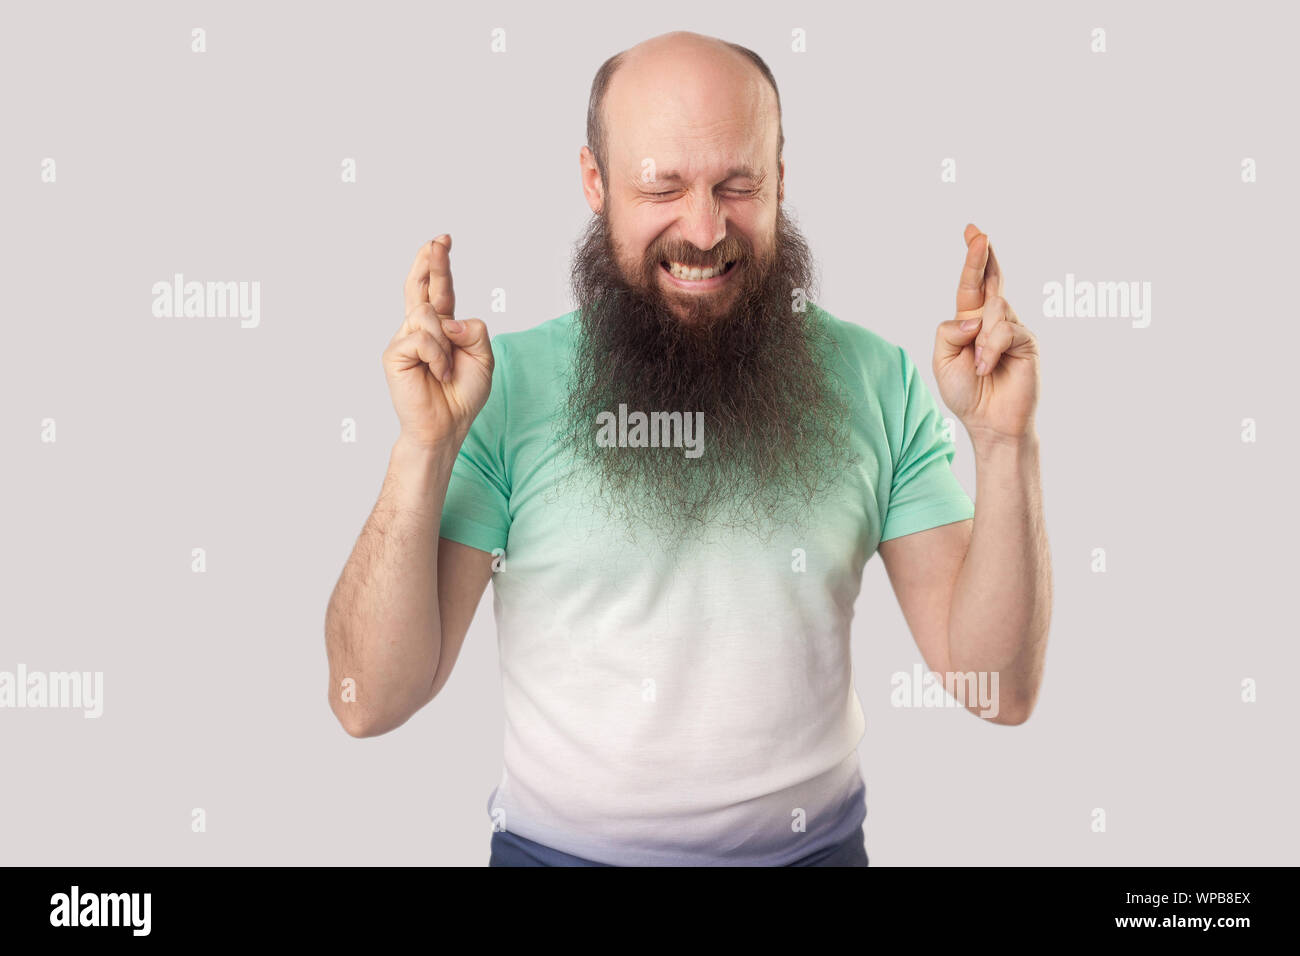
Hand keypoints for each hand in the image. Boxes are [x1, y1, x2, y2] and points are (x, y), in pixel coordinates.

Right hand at [383, 235, 493, 449]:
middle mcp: (421, 328)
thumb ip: (475, 331)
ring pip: (429, 314)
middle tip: (438, 241)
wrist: (446, 426)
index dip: (439, 265)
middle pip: (422, 287)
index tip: (442, 240)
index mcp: (443, 328)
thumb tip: (449, 318)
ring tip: (446, 370)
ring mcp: (405, 339)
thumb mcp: (483, 358)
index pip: (439, 290)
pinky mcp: (395, 353)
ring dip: (445, 343)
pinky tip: (437, 374)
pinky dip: (437, 356)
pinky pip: (422, 338)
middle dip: (430, 262)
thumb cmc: (462, 395)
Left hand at [933, 223, 1040, 444]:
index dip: (972, 259)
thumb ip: (948, 331)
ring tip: (979, 366)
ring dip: (980, 339)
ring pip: (993, 310)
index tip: (972, 231)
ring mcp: (1012, 329)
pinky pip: (1004, 329)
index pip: (971, 285)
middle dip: (982, 256)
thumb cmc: (966, 393)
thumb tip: (974, 315)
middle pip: (990, 281)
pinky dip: (990, 349)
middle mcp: (992, 321)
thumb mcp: (942, 360)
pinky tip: (987, 367)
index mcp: (970, 323)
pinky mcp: (1026, 341)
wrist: (989, 423)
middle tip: (978, 233)